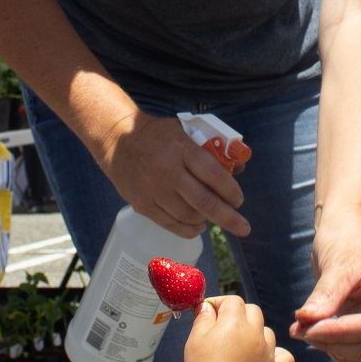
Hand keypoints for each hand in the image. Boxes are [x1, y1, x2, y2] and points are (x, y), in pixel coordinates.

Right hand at [103, 113, 248, 237]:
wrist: (117, 140)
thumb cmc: (158, 136)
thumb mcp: (184, 132)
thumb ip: (210, 150)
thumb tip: (238, 168)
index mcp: (182, 149)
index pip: (213, 174)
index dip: (230, 191)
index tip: (239, 200)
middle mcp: (168, 171)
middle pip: (204, 201)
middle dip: (228, 218)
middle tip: (243, 228)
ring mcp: (153, 190)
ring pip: (188, 216)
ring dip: (206, 221)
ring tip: (214, 219)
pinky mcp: (142, 204)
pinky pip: (170, 224)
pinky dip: (188, 228)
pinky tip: (197, 226)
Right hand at [183, 296, 293, 361]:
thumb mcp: (195, 340)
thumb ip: (203, 319)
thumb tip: (208, 306)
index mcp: (235, 322)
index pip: (233, 301)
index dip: (220, 304)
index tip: (210, 314)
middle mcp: (256, 333)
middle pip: (253, 311)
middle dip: (239, 315)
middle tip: (224, 329)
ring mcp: (268, 352)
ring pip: (267, 333)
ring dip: (256, 335)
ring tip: (240, 350)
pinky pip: (284, 356)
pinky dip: (276, 355)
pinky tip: (264, 360)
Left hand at [291, 221, 360, 361]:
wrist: (350, 233)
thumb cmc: (347, 241)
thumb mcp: (336, 263)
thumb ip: (325, 295)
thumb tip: (305, 322)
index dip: (338, 333)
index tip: (307, 329)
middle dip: (334, 345)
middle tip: (301, 330)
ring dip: (342, 359)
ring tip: (312, 338)